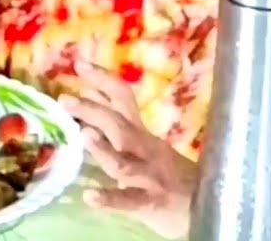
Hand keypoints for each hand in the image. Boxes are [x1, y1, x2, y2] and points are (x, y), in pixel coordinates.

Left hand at [62, 62, 196, 239]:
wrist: (206, 206)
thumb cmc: (166, 172)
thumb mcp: (142, 142)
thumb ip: (115, 119)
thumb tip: (89, 92)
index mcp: (141, 132)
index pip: (122, 98)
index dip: (102, 79)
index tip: (79, 64)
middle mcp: (145, 149)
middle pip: (119, 125)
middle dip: (92, 111)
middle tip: (64, 100)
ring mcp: (148, 176)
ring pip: (124, 162)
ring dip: (103, 149)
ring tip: (84, 135)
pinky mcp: (150, 203)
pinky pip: (129, 201)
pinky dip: (110, 199)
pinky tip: (90, 197)